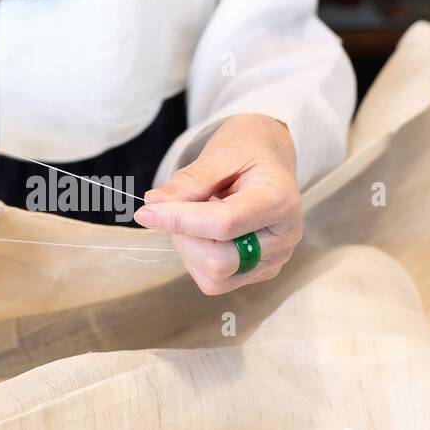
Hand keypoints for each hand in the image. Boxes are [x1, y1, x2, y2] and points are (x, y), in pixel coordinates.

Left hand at [133, 114, 302, 294]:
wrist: (271, 156)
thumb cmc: (248, 149)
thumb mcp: (219, 153)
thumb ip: (189, 182)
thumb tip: (153, 205)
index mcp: (279, 200)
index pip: (224, 224)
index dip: (180, 221)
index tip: (146, 213)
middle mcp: (284, 236)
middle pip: (220, 261)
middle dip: (185, 237)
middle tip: (176, 209)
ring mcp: (275, 258)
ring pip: (215, 276)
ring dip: (189, 249)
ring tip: (195, 217)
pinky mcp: (261, 271)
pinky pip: (217, 280)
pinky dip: (198, 259)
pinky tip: (204, 233)